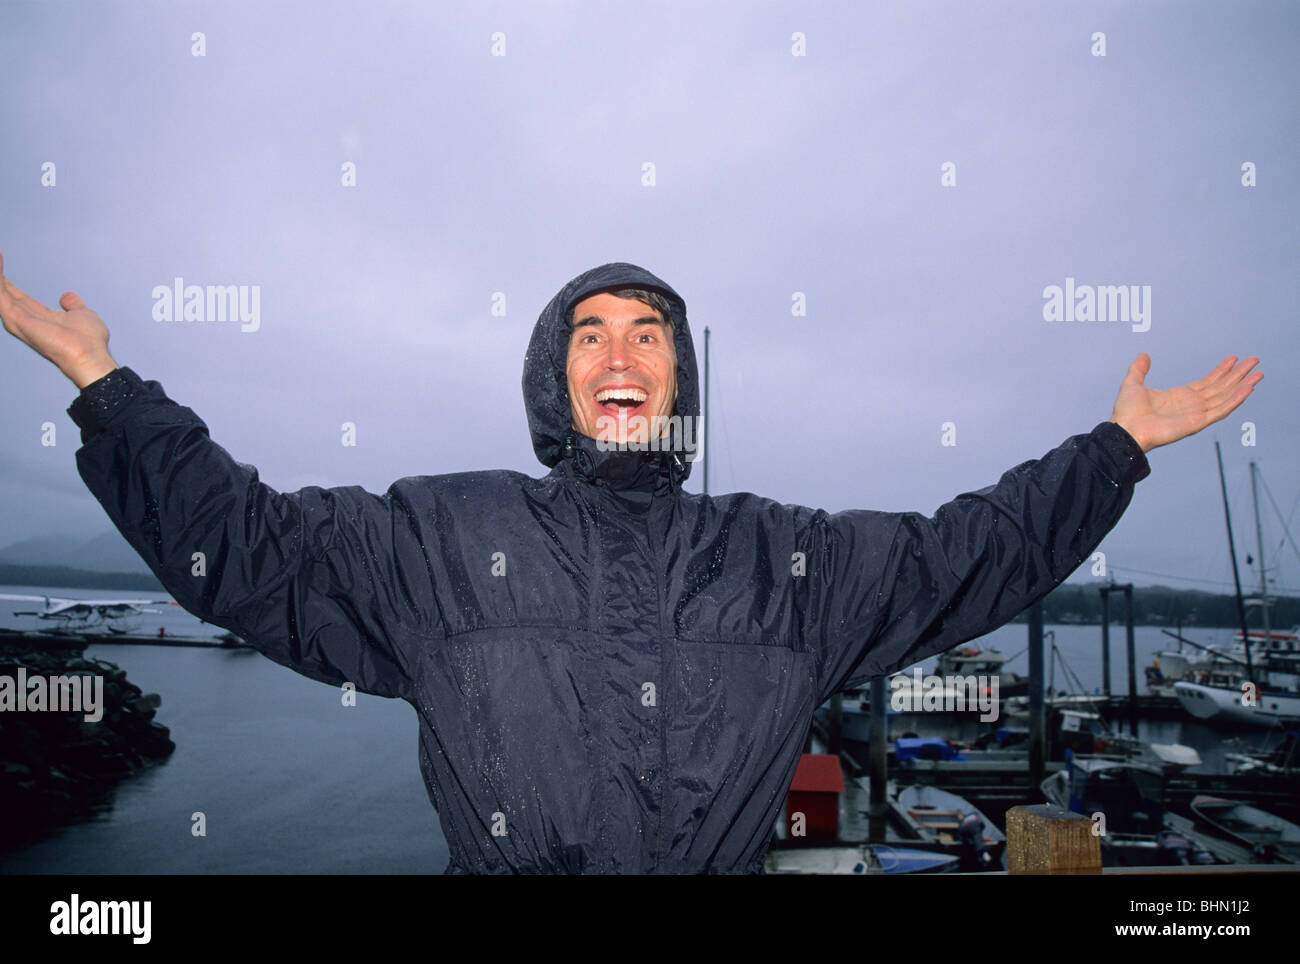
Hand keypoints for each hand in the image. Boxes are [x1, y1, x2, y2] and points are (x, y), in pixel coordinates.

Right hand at [0, 250, 118, 388]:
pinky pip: (0, 296)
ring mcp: (19, 322)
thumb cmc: (90, 341)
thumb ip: (72, 305)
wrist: (90, 355)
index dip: (6, 283)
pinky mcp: (17, 321)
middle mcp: (25, 321)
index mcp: (38, 318)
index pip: (17, 297)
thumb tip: (67, 297)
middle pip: (4, 294)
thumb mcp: (82, 314)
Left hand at [1110, 352, 1261, 453]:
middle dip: (1238, 374)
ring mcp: (1196, 414)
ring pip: (1225, 397)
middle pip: (1221, 387)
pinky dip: (1235, 400)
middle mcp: (1191, 406)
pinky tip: (1247, 389)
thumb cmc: (1126, 413)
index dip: (1221, 370)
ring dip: (1243, 385)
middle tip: (1254, 361)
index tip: (1234, 359)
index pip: (1207, 382)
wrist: (1125, 430)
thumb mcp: (1133, 383)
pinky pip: (1221, 410)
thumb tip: (1143, 355)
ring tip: (1258, 373)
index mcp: (1179, 397)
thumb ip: (1139, 369)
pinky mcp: (1197, 423)